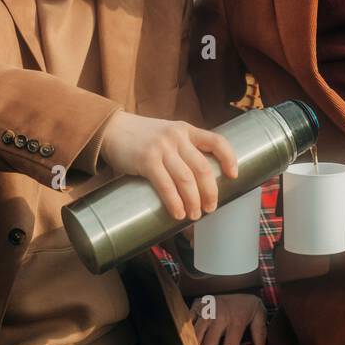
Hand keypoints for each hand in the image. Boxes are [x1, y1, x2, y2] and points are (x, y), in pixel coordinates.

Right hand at [99, 110, 237, 221]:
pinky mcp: (146, 160)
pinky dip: (174, 202)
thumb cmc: (142, 138)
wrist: (111, 129)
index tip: (234, 175)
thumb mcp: (167, 134)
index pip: (216, 141)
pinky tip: (178, 213)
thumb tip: (198, 181)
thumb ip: (182, 149)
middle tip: (210, 208)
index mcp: (186, 130)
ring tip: (194, 215)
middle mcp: (177, 137)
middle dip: (210, 191)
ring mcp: (162, 148)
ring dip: (193, 201)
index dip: (229, 158)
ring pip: (186, 179)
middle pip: (203, 167)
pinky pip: (165, 185)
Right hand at [190, 293, 266, 344]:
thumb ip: (260, 337)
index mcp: (236, 320)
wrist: (237, 281)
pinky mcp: (197, 305)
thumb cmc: (247, 303)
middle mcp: (219, 316)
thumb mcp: (259, 317)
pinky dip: (188, 332)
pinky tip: (192, 338)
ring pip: (195, 335)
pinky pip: (187, 322)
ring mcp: (206, 310)